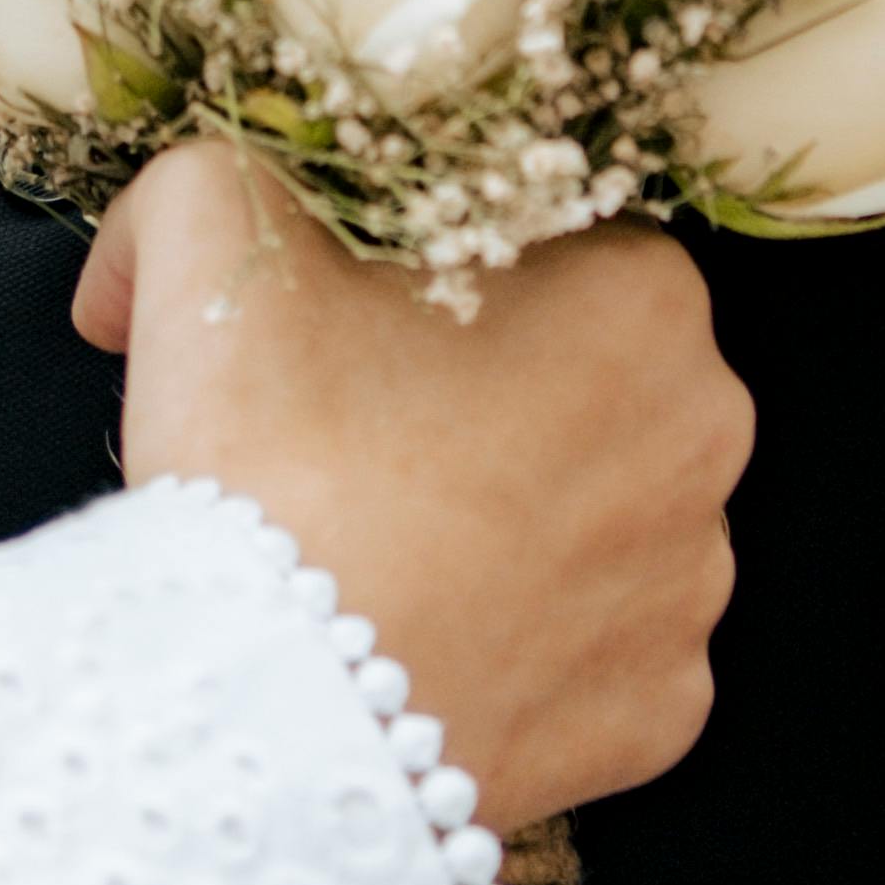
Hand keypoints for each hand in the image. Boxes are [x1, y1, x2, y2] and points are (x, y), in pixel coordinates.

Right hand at [75, 142, 747, 841]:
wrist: (277, 708)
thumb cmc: (272, 451)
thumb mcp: (213, 234)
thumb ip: (217, 174)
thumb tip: (176, 214)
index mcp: (644, 295)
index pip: (552, 246)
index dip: (445, 272)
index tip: (361, 318)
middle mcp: (708, 433)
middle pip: (590, 381)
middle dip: (490, 396)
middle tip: (362, 432)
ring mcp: (693, 586)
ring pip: (600, 518)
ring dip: (514, 521)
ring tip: (390, 546)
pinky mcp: (665, 711)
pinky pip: (597, 651)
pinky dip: (525, 645)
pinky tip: (433, 637)